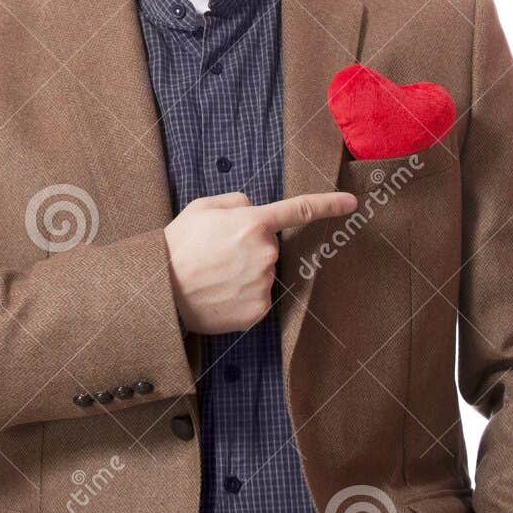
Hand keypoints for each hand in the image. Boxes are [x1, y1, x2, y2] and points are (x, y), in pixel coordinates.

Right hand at [163, 190, 358, 333]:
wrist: (160, 291)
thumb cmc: (178, 246)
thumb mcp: (202, 208)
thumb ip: (236, 201)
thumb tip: (254, 208)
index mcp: (253, 222)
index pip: (301, 209)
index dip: (330, 205)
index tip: (351, 203)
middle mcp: (266, 253)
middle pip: (271, 248)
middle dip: (252, 248)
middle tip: (219, 255)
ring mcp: (264, 284)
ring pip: (265, 274)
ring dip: (247, 274)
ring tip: (215, 277)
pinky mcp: (258, 310)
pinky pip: (259, 298)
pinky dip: (243, 297)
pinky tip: (221, 295)